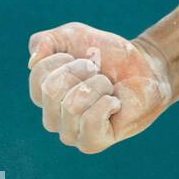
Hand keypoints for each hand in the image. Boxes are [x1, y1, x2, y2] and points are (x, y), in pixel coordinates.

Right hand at [28, 22, 171, 153]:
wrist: (145, 65)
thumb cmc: (108, 54)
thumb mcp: (74, 35)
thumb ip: (48, 39)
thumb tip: (33, 60)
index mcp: (43, 95)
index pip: (38, 74)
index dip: (64, 58)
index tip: (83, 58)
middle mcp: (53, 118)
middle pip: (51, 90)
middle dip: (81, 70)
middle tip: (97, 71)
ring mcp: (71, 134)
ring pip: (72, 105)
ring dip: (99, 85)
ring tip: (108, 87)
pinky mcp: (92, 143)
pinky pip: (91, 121)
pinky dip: (108, 103)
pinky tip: (115, 103)